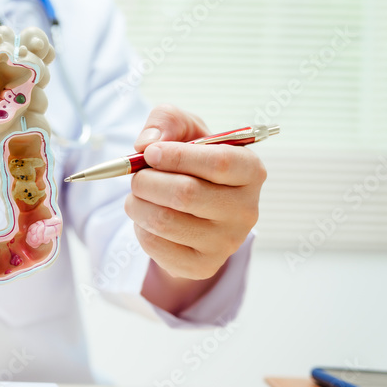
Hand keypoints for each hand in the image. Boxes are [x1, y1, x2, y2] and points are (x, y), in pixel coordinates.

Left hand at [124, 105, 266, 305]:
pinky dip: (139, 227)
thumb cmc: (190, 162)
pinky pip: (156, 245)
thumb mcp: (184, 131)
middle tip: (136, 177)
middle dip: (147, 181)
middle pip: (186, 194)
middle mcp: (246, 210)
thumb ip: (168, 121)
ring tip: (137, 196)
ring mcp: (226, 242)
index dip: (177, 156)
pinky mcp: (203, 266)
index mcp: (251, 171)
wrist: (192, 210)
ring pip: (165, 220)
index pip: (220, 163)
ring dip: (137, 204)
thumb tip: (147, 142)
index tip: (150, 153)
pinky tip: (146, 218)